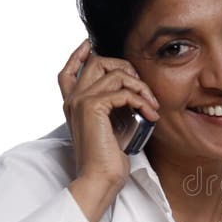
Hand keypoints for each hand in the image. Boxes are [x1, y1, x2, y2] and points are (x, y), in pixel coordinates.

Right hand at [58, 39, 159, 190]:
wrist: (101, 177)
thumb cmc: (110, 157)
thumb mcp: (114, 124)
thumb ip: (116, 104)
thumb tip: (133, 88)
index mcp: (73, 103)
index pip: (68, 71)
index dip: (78, 54)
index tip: (89, 43)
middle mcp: (73, 99)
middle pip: (96, 61)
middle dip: (125, 67)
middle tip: (143, 88)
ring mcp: (81, 101)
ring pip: (115, 74)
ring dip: (141, 87)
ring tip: (153, 105)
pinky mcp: (93, 107)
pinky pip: (124, 92)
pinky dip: (142, 101)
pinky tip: (151, 114)